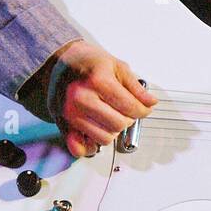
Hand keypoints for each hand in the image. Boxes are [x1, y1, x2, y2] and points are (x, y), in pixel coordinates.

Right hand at [44, 39, 157, 157]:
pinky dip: (91, 145)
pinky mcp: (64, 124)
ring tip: (110, 117)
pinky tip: (96, 132)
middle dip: (128, 119)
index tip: (144, 109)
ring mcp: (71, 113)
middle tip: (125, 111)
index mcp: (97, 81)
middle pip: (119, 125)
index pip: (130, 107)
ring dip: (112, 131)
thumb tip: (150, 102)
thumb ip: (136, 87)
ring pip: (104, 138)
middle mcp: (82, 99)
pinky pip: (80, 148)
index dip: (143, 110)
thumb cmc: (89, 63)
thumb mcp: (118, 66)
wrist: (60, 62)